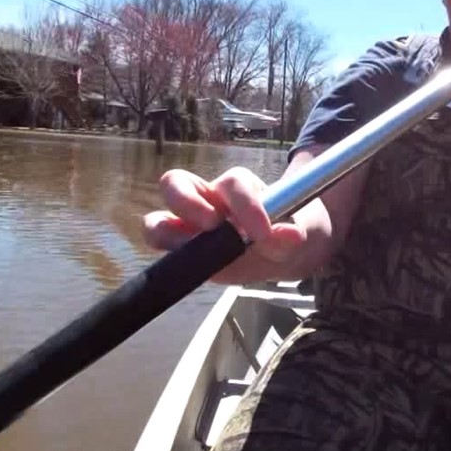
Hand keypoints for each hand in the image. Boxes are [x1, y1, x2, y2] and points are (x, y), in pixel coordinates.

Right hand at [141, 167, 306, 272]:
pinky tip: (192, 268)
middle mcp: (205, 198)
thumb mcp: (293, 235)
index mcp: (236, 186)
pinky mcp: (183, 250)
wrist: (278, 250)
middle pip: (174, 182)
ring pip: (157, 220)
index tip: (262, 233)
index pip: (233, 184)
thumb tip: (291, 236)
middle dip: (188, 203)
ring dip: (167, 234)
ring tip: (193, 252)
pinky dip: (170, 258)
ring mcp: (188, 225)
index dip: (246, 206)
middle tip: (212, 225)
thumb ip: (288, 236)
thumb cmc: (282, 233)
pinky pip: (162, 251)